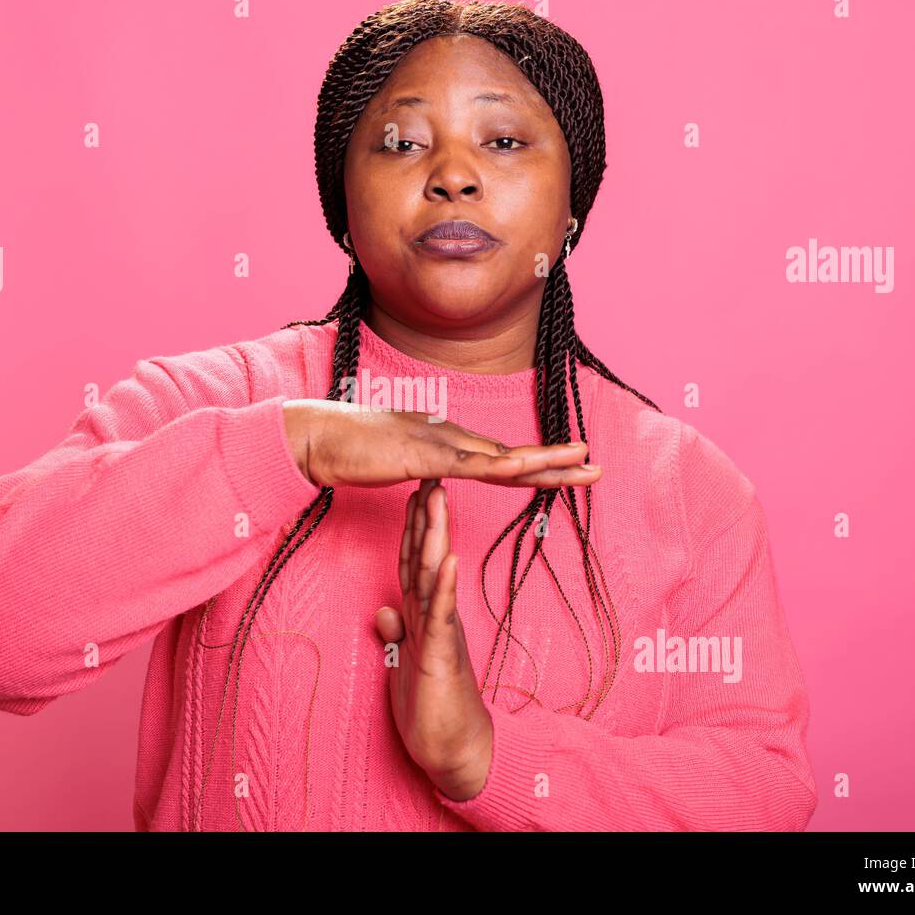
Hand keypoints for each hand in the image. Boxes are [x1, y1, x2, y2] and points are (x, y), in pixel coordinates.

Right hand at [282, 398, 599, 489]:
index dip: (537, 465)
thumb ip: (421, 468)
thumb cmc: (349, 450)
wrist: (317, 437)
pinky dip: (504, 468)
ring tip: (584, 465)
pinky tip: (530, 471)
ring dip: (548, 462)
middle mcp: (451, 437)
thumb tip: (436, 477)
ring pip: (505, 457)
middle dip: (558, 462)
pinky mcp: (424, 456)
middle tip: (597, 466)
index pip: (501, 457)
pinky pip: (472, 466)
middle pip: (514, 455)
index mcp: (446, 442)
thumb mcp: (396, 462)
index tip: (568, 470)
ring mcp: (440, 444)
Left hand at [373, 478, 492, 800]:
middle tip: (429, 472)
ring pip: (434, 575)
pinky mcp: (443, 653)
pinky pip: (441, 613)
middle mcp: (433, 616)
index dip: (412, 528)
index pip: (414, 562)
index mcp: (421, 617)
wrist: (456, 752)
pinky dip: (443, 585)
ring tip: (437, 498)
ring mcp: (441, 632)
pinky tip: (448, 558)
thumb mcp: (403, 667)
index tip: (413, 490)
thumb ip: (396, 636)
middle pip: (425, 556)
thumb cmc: (432, 711)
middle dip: (425, 516)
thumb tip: (383, 611)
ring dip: (435, 536)